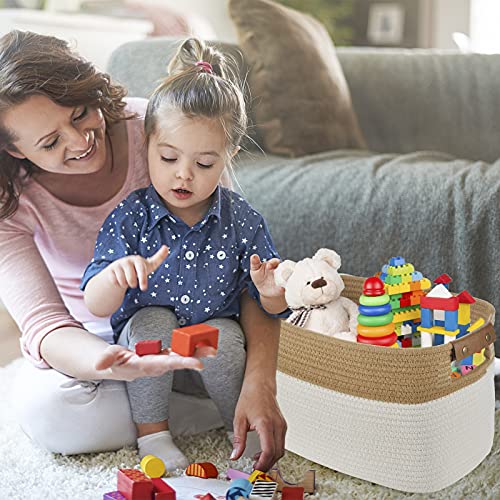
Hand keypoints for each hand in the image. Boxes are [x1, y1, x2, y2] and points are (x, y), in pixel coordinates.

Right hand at [95, 343, 215, 381]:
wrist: (118, 367)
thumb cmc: (113, 362)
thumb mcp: (107, 359)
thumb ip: (106, 359)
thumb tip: (100, 364)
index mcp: (145, 366)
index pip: (165, 364)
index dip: (181, 362)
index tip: (198, 364)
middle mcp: (157, 366)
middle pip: (178, 361)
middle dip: (194, 357)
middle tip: (212, 353)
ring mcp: (162, 361)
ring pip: (182, 356)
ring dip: (197, 352)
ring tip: (213, 348)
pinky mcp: (164, 356)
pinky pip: (179, 351)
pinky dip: (191, 347)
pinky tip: (203, 342)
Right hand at [108, 245, 168, 290]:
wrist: (121, 269)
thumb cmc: (138, 268)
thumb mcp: (149, 264)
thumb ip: (159, 257)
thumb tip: (167, 248)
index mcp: (137, 260)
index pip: (141, 270)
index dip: (143, 279)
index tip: (144, 289)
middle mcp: (127, 260)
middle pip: (131, 280)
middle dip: (133, 284)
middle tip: (134, 283)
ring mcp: (117, 265)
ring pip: (122, 281)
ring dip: (125, 284)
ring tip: (127, 280)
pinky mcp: (110, 270)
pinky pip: (115, 282)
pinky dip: (118, 284)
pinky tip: (119, 279)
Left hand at [230, 382, 286, 470]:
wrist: (260, 384)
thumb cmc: (250, 397)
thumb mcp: (239, 419)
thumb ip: (238, 439)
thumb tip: (235, 456)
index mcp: (266, 423)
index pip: (269, 450)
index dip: (262, 463)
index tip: (255, 469)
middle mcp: (277, 425)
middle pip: (277, 453)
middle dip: (267, 464)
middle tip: (255, 470)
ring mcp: (282, 425)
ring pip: (281, 450)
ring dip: (270, 459)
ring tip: (257, 461)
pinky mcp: (283, 425)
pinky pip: (281, 443)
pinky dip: (273, 451)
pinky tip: (263, 451)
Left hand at [250, 255, 283, 298]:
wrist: (264, 289)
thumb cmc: (259, 276)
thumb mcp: (255, 269)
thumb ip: (255, 263)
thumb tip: (254, 256)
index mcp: (272, 264)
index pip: (275, 261)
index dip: (273, 263)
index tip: (268, 266)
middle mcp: (279, 271)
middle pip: (284, 268)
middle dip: (282, 270)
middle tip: (276, 274)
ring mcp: (282, 279)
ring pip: (287, 277)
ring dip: (286, 278)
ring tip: (282, 282)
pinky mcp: (283, 287)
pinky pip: (285, 287)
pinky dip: (284, 288)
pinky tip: (282, 289)